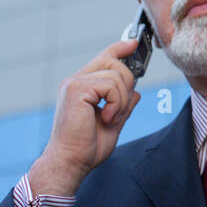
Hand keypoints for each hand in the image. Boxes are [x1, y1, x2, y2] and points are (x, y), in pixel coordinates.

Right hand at [28, 40, 142, 196]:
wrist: (70, 162)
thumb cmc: (86, 148)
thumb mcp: (113, 123)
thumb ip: (124, 106)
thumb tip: (136, 93)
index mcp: (81, 87)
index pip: (103, 58)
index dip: (120, 48)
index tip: (134, 43)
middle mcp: (75, 81)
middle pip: (113, 62)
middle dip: (127, 83)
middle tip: (119, 109)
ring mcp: (74, 84)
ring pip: (116, 75)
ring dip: (122, 100)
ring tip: (111, 118)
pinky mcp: (76, 89)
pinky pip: (110, 85)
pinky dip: (116, 103)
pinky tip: (107, 118)